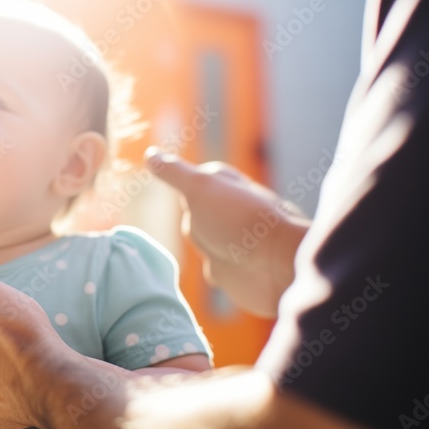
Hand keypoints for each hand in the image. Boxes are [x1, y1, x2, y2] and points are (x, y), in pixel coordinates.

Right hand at [146, 148, 308, 317]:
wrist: (277, 267)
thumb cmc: (239, 220)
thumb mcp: (200, 188)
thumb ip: (175, 173)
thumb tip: (150, 154)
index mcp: (224, 188)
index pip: (195, 182)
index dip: (186, 185)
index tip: (175, 185)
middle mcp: (229, 214)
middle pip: (195, 216)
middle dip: (194, 221)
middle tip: (210, 222)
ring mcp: (232, 245)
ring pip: (205, 243)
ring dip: (206, 245)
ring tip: (218, 244)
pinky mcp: (234, 273)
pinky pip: (214, 269)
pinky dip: (213, 269)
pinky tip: (217, 270)